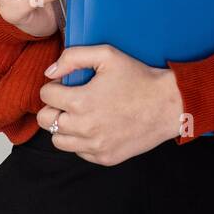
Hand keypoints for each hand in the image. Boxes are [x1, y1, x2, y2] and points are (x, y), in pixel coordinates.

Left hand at [37, 44, 186, 165]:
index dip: (55, 86)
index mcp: (81, 102)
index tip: (67, 84)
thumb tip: (50, 72)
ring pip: (58, 140)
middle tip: (68, 100)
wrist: (168, 105)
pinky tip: (96, 127)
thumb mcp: (107, 55)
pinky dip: (81, 141)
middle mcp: (84, 128)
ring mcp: (94, 146)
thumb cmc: (139, 78)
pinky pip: (79, 152)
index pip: (45, 95)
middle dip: (53, 107)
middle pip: (46, 120)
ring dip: (64, 126)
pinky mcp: (104, 158)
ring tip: (80, 115)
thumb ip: (73, 57)